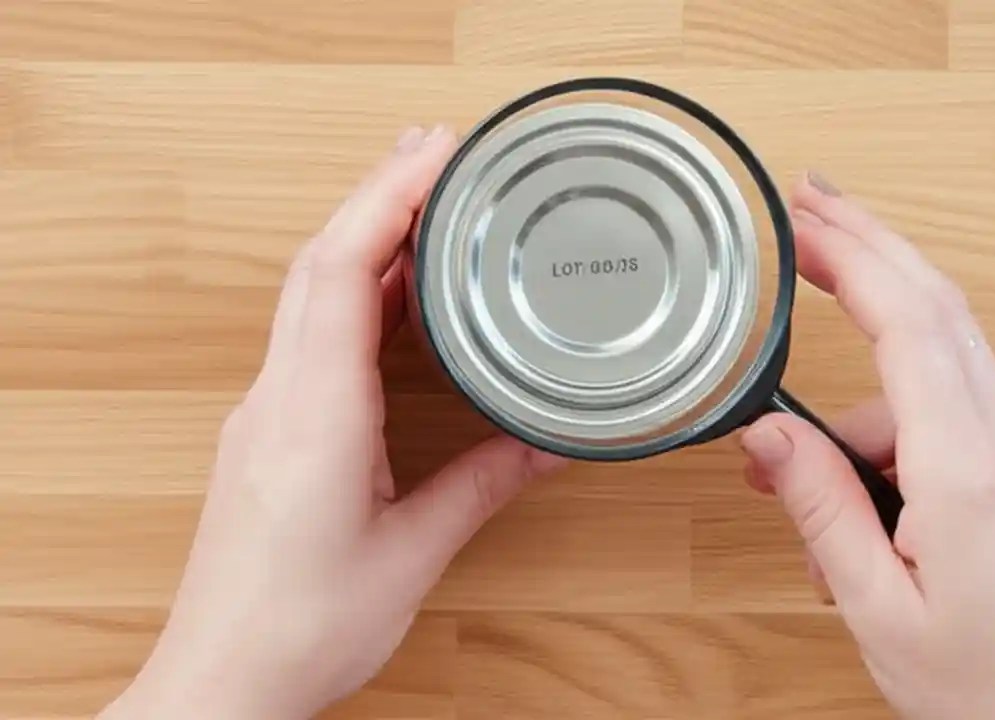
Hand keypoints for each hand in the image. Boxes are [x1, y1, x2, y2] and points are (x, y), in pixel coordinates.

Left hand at [100, 126, 567, 719]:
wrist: (222, 682)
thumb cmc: (300, 628)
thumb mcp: (413, 553)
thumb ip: (484, 484)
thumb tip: (546, 442)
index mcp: (315, 415)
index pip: (343, 272)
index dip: (388, 199)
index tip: (438, 152)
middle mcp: (279, 398)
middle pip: (321, 263)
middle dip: (379, 194)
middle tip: (440, 152)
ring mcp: (267, 412)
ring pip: (310, 295)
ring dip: (366, 238)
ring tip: (426, 203)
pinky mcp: (269, 432)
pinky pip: (309, 335)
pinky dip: (355, 293)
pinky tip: (395, 297)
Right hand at [738, 173, 994, 719]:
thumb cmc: (991, 690)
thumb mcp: (877, 610)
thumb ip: (819, 511)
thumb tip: (766, 432)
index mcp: (966, 470)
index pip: (909, 322)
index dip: (853, 255)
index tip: (801, 218)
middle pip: (938, 305)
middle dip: (870, 242)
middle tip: (809, 202)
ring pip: (936, 364)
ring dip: (858, 386)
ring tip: (793, 471)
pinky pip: (949, 411)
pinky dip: (889, 422)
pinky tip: (853, 494)